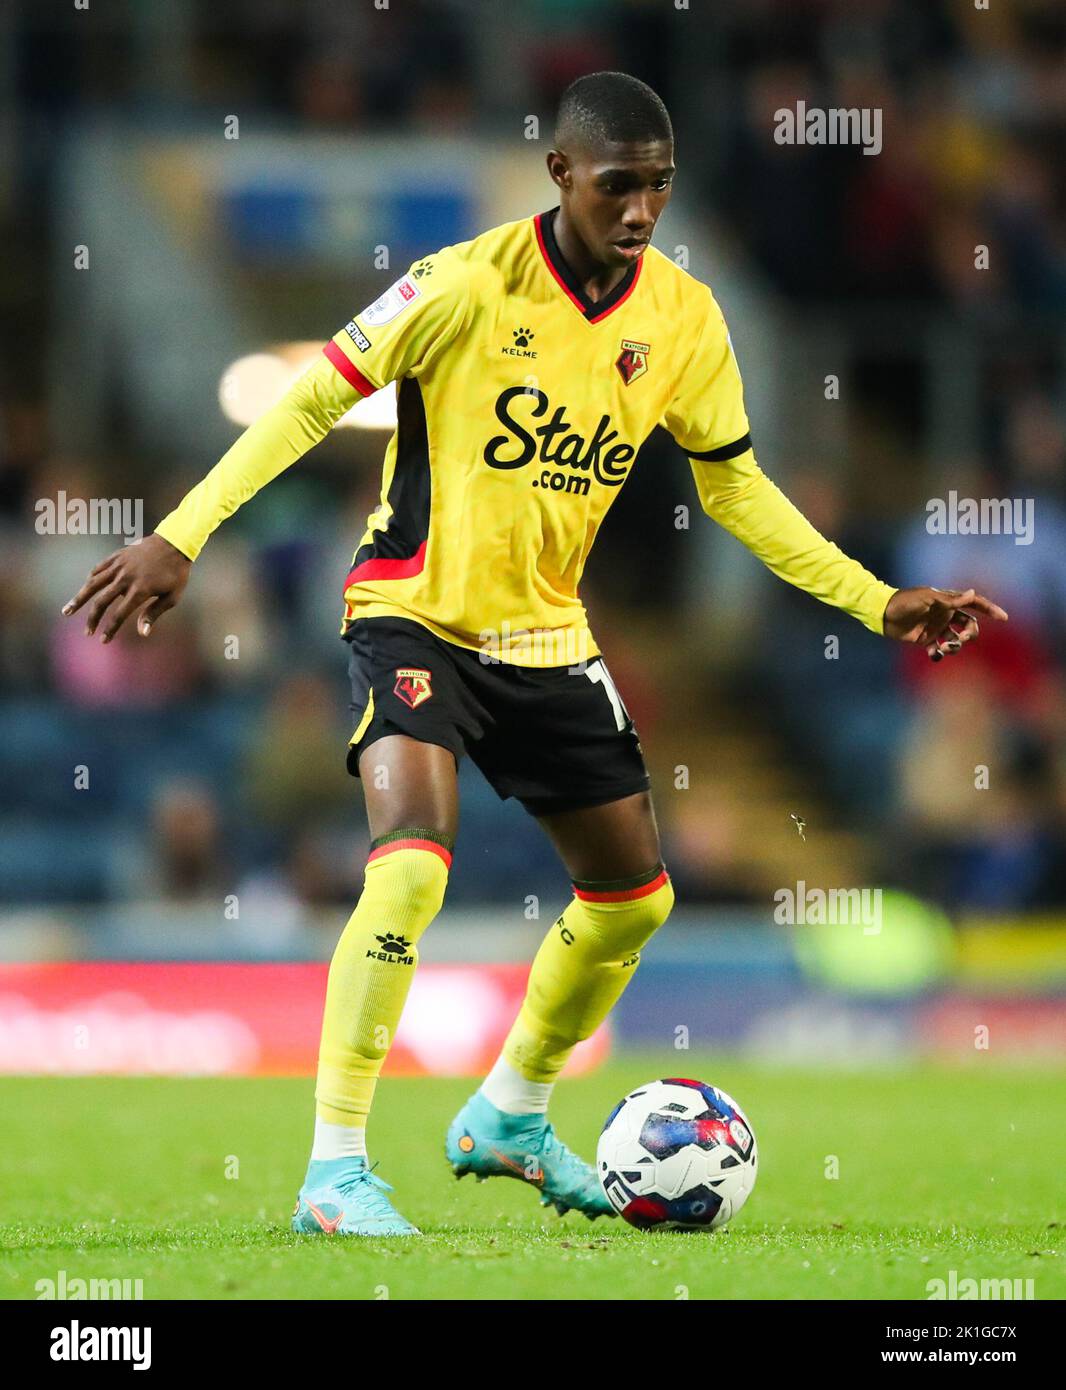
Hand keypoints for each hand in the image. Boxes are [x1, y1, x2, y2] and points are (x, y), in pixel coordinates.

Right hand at [62, 533, 191, 642]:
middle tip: (88, 632)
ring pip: (92, 584)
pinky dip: (91, 579)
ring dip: (79, 599)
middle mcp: (125, 578)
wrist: (174, 543)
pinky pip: (99, 569)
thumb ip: (154, 613)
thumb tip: (142, 633)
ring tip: (67, 611)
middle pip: (101, 601)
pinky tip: (85, 588)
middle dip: (93, 619)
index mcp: (140, 590)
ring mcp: (119, 566)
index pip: (119, 614)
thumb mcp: (172, 596)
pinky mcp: (116, 556)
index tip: (104, 640)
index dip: (110, 629)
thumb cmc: (176, 573)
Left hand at [883, 586, 1007, 661]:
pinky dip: (938, 655)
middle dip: (970, 635)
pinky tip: (933, 654)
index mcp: (948, 602)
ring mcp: (936, 628)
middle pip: (969, 626)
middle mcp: (945, 615)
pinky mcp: (924, 639)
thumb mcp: (928, 598)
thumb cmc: (904, 601)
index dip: (990, 609)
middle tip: (960, 639)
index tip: (1004, 618)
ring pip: (956, 640)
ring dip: (955, 646)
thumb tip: (972, 593)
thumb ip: (950, 600)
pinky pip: (938, 650)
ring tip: (943, 648)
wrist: (882, 613)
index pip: (974, 604)